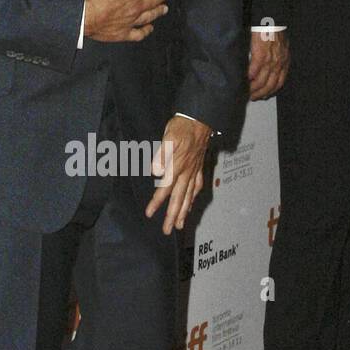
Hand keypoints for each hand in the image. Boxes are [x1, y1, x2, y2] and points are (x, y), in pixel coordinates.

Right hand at [84, 0, 169, 41]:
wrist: (84, 15)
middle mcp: (136, 8)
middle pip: (153, 1)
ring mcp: (131, 21)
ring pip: (149, 16)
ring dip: (158, 12)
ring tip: (164, 9)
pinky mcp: (123, 33)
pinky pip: (139, 34)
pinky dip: (146, 31)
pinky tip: (150, 28)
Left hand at [145, 116, 211, 234]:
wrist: (200, 118)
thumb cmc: (182, 127)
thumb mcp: (169, 137)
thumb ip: (162, 155)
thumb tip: (155, 171)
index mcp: (177, 166)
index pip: (165, 188)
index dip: (157, 202)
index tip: (149, 213)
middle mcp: (187, 172)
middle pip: (178, 198)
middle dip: (172, 216)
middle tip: (168, 231)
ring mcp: (194, 171)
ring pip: (189, 196)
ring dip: (184, 212)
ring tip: (180, 225)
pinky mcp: (199, 167)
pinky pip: (197, 186)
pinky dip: (193, 198)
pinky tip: (191, 204)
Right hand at [248, 30, 288, 99]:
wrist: (272, 20)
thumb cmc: (274, 30)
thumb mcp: (281, 46)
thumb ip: (278, 57)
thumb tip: (270, 65)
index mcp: (284, 61)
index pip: (279, 82)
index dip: (271, 91)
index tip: (264, 95)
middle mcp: (278, 63)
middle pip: (270, 85)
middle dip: (260, 93)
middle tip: (253, 97)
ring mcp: (270, 60)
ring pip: (261, 81)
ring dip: (253, 89)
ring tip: (247, 92)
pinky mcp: (261, 55)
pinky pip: (254, 71)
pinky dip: (249, 78)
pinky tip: (244, 80)